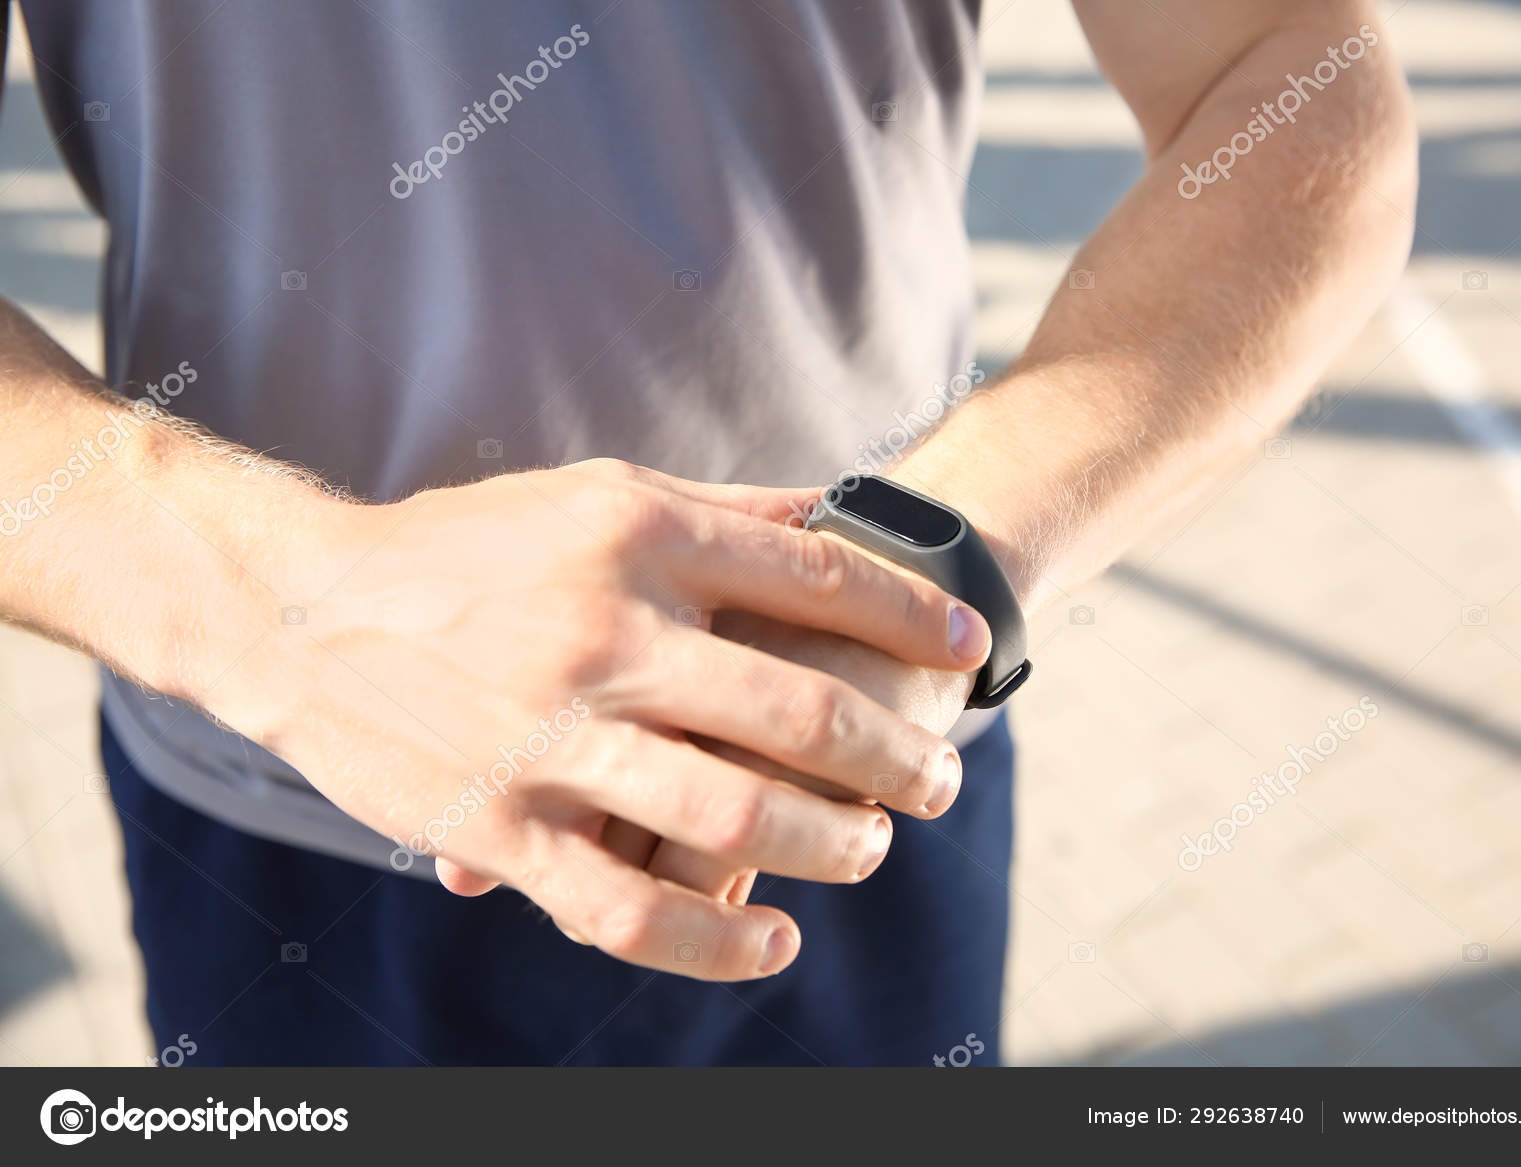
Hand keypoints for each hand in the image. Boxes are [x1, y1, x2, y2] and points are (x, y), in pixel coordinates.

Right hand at [206, 459, 987, 979]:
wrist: (303, 609)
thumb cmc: (469, 546)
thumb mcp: (595, 494)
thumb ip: (721, 511)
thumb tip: (839, 507)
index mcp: (637, 535)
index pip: (816, 575)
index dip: (911, 616)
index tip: (968, 648)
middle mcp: (605, 632)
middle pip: (796, 708)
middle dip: (893, 755)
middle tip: (936, 783)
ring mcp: (551, 737)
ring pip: (730, 815)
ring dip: (828, 844)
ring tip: (871, 850)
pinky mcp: (499, 829)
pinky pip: (627, 908)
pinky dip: (714, 940)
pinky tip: (772, 943)